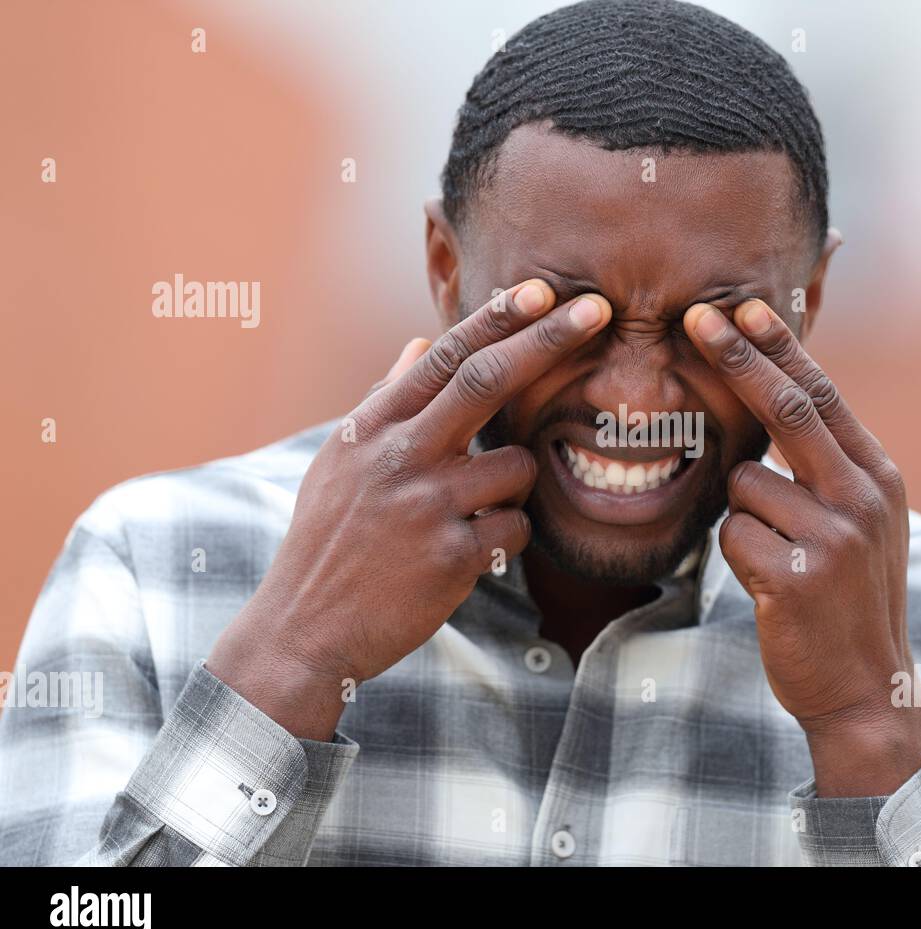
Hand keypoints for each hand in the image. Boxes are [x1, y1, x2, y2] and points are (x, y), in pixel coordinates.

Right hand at [207, 281, 611, 738]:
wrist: (304, 629)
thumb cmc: (329, 540)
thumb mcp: (341, 463)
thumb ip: (384, 403)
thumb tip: (416, 345)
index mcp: (371, 430)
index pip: (443, 358)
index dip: (496, 319)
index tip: (541, 289)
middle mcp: (398, 458)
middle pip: (486, 382)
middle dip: (547, 340)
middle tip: (597, 310)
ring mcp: (426, 507)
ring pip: (518, 469)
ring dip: (517, 486)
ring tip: (473, 515)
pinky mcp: (451, 557)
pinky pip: (516, 529)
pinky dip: (507, 537)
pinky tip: (470, 555)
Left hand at [684, 299, 920, 794]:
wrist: (867, 686)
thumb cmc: (848, 598)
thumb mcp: (861, 523)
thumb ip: (829, 467)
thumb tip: (780, 401)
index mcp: (878, 477)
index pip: (824, 394)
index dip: (779, 348)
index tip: (742, 307)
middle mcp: (864, 497)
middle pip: (789, 408)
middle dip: (737, 357)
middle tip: (693, 315)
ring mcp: (835, 536)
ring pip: (745, 484)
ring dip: (743, 515)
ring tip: (779, 560)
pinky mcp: (798, 575)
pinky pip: (733, 534)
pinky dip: (737, 554)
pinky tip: (770, 587)